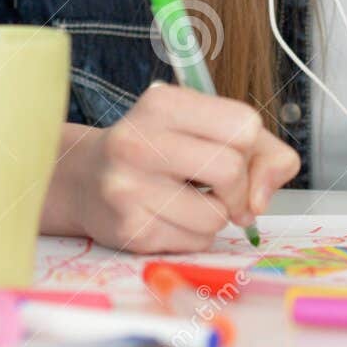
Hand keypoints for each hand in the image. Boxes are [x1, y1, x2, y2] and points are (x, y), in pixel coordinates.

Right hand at [64, 82, 299, 252]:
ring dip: (216, 217)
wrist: (85, 180)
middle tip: (220, 190)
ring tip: (187, 201)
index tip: (230, 153)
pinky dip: (195, 235)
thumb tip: (261, 200)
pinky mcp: (129, 230)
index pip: (244, 125)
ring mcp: (128, 187)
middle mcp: (139, 140)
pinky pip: (195, 242)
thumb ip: (261, 152)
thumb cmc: (160, 151)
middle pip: (231, 170)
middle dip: (238, 188)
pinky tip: (168, 217)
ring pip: (217, 216)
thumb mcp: (206, 129)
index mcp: (164, 103)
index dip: (249, 147)